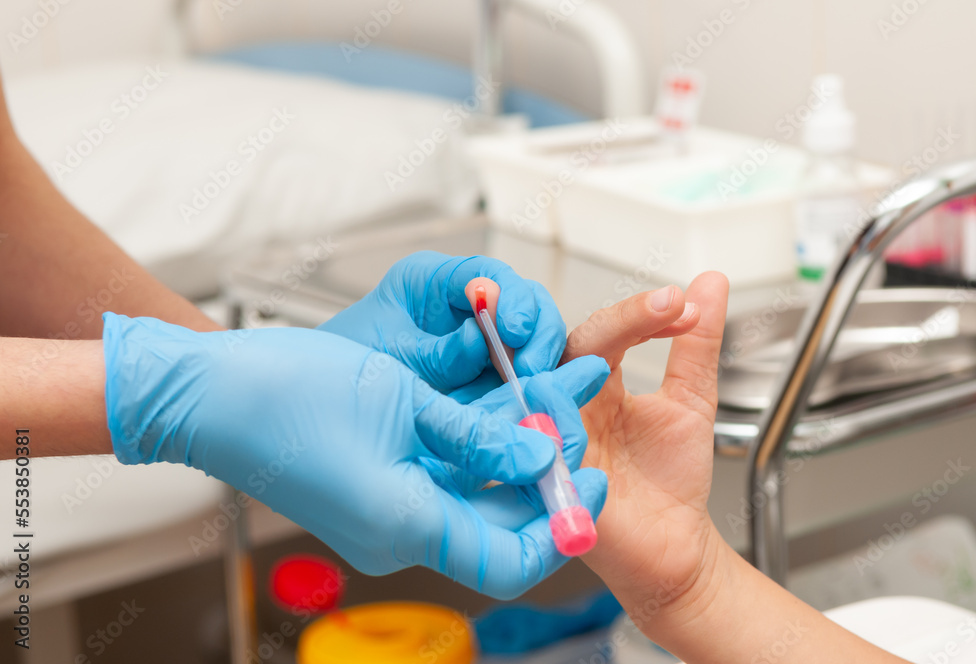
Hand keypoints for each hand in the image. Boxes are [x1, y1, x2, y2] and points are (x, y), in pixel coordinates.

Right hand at [102, 313, 606, 598]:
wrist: (212, 394)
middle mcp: (398, 532)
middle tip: (572, 417)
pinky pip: (444, 479)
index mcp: (404, 526)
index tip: (591, 483)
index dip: (559, 527)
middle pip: (498, 523)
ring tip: (549, 392)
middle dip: (544, 472)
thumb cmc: (286, 396)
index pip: (508, 560)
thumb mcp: (402, 405)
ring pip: (476, 496)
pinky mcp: (377, 489)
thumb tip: (539, 455)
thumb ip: (478, 437)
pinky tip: (500, 402)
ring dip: (514, 450)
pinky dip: (478, 446)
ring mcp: (386, 513)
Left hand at [318, 251, 564, 399]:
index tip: (514, 328)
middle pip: (526, 305)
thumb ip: (436, 353)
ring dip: (539, 369)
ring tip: (529, 396)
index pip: (488, 275)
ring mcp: (483, 345)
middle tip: (530, 372)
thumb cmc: (340, 370)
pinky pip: (526, 381)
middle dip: (536, 336)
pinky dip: (533, 394)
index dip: (512, 298)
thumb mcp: (386, 357)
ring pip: (534, 345)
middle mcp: (465, 308)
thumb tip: (481, 340)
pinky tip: (529, 410)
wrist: (315, 410)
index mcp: (432, 282)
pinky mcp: (490, 382)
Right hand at [561, 275, 729, 613]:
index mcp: (595, 383)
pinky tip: (592, 404)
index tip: (680, 303)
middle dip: (618, 323)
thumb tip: (710, 283)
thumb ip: (695, 345)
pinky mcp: (546, 478)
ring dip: (589, 361)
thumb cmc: (672, 481)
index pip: (600, 332)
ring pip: (542, 388)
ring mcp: (552, 439)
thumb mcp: (691, 400)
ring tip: (647, 346)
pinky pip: (534, 444)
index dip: (636, 312)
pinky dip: (557, 421)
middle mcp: (566, 405)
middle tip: (670, 308)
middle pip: (567, 348)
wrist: (676, 547)